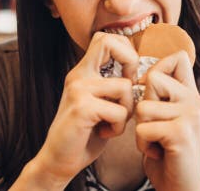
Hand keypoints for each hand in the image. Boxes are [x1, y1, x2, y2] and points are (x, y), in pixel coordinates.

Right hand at [33, 32, 139, 187]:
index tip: (128, 77)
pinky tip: (105, 133)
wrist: (58, 160)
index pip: (105, 38)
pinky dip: (119, 127)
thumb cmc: (84, 134)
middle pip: (110, 42)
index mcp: (83, 71)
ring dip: (127, 110)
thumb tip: (141, 76)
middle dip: (131, 63)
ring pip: (125, 86)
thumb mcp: (99, 103)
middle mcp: (78, 75)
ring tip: (113, 123)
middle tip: (127, 92)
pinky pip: (119, 111)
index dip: (125, 51)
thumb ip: (112, 86)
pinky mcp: (82, 108)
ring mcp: (78, 89)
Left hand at [135, 50, 199, 190]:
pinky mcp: (181, 132)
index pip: (179, 57)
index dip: (158, 67)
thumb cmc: (167, 154)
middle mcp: (195, 100)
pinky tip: (158, 152)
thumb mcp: (165, 118)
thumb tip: (143, 72)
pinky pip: (142, 128)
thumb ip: (161, 95)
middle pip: (152, 78)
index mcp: (192, 94)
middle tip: (156, 128)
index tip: (153, 93)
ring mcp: (191, 115)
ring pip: (142, 106)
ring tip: (156, 142)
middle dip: (143, 105)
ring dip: (141, 129)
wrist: (182, 188)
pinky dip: (143, 144)